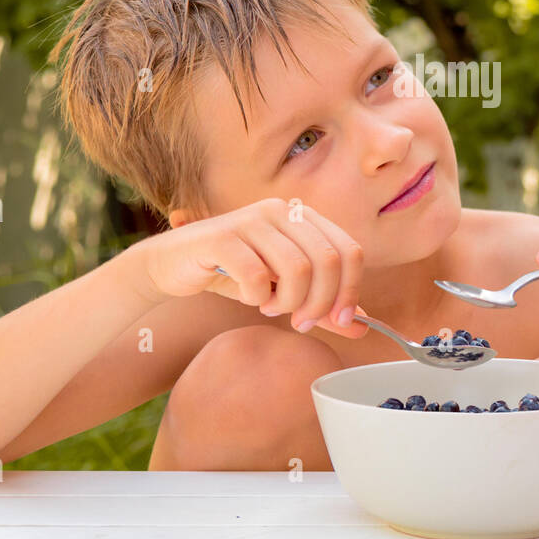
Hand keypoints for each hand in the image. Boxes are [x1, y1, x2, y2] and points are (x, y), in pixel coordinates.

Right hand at [137, 198, 367, 338]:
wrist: (173, 265)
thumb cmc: (235, 273)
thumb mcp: (285, 290)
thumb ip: (323, 305)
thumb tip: (365, 326)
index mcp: (304, 218)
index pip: (350, 251)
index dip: (351, 290)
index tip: (339, 320)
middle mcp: (282, 211)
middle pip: (329, 261)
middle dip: (320, 302)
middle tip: (300, 322)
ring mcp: (252, 219)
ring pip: (298, 269)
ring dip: (288, 302)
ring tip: (270, 307)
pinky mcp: (223, 236)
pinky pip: (257, 275)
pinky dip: (257, 297)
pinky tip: (249, 297)